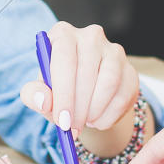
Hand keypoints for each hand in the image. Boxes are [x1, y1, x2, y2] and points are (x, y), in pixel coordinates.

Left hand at [18, 22, 148, 163]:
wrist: (85, 94)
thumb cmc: (58, 88)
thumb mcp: (41, 91)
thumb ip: (34, 95)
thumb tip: (43, 100)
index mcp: (63, 34)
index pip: (64, 59)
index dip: (63, 93)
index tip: (62, 120)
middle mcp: (90, 36)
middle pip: (86, 71)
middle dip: (78, 107)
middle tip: (72, 129)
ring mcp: (114, 51)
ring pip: (109, 82)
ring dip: (95, 110)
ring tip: (85, 122)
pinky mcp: (130, 69)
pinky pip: (123, 95)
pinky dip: (110, 115)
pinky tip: (98, 120)